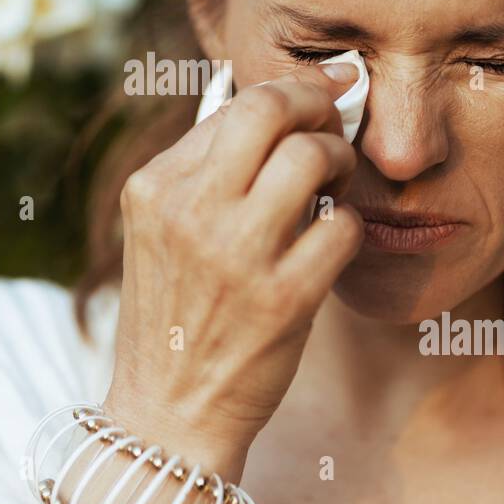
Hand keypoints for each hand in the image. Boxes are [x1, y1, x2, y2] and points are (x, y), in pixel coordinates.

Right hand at [103, 62, 363, 481]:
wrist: (169, 411)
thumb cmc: (175, 311)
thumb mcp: (159, 229)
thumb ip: (201, 168)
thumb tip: (266, 97)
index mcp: (153, 187)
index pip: (236, 104)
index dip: (290, 92)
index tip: (321, 94)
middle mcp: (189, 211)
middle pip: (271, 109)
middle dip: (318, 103)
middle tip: (335, 121)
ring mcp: (236, 254)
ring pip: (313, 158)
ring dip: (339, 160)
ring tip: (336, 182)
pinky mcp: (283, 298)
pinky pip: (343, 226)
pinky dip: (349, 225)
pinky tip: (333, 239)